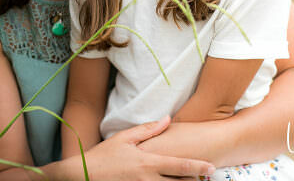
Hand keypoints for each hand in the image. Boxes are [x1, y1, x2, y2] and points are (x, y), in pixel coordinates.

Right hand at [83, 116, 215, 179]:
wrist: (82, 176)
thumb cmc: (103, 156)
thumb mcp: (124, 138)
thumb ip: (149, 129)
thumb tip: (168, 119)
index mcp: (148, 162)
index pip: (180, 165)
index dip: (198, 167)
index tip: (212, 167)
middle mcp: (148, 179)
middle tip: (207, 178)